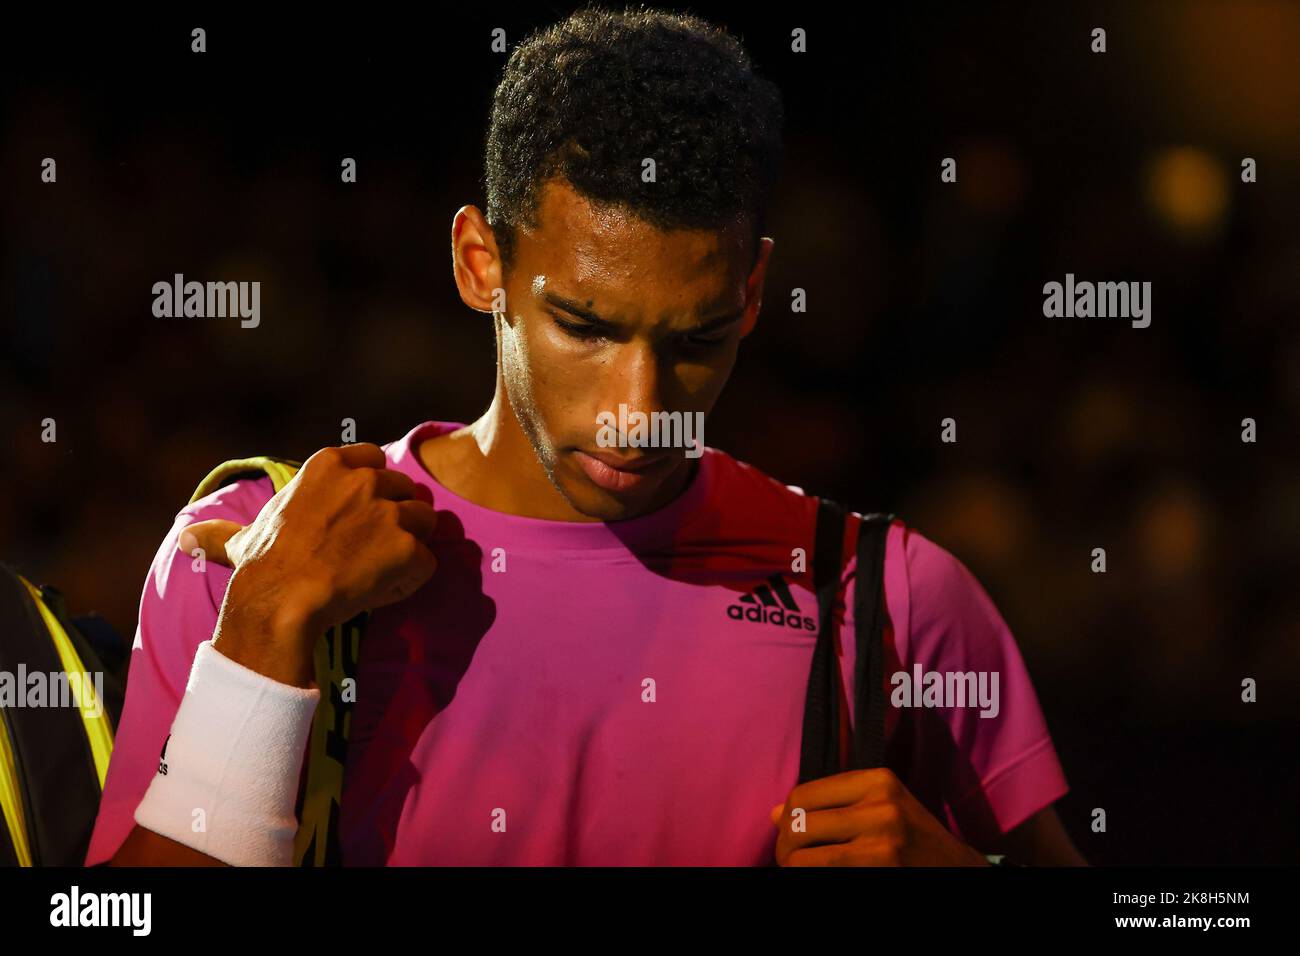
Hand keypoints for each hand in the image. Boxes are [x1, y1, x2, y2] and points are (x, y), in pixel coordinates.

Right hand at [178, 443, 437, 685]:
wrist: (280, 602)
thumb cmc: (261, 569)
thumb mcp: (240, 539)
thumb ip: (222, 531)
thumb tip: (186, 537)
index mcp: (329, 465)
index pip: (374, 460)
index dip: (373, 487)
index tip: (357, 515)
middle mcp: (364, 480)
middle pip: (406, 490)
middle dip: (396, 517)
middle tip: (370, 549)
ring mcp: (389, 512)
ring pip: (425, 521)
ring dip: (411, 545)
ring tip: (380, 569)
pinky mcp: (408, 547)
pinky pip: (428, 561)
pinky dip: (413, 578)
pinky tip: (386, 589)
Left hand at [769, 768, 990, 866]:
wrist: (958, 870)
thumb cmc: (914, 838)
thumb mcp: (883, 807)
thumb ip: (833, 804)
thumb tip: (774, 813)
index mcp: (877, 780)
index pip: (803, 794)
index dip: (787, 818)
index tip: (791, 834)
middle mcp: (880, 805)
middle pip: (798, 824)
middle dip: (785, 847)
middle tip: (790, 859)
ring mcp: (882, 840)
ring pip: (804, 856)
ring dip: (794, 866)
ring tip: (802, 869)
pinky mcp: (882, 868)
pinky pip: (823, 874)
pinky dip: (812, 876)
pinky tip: (820, 876)